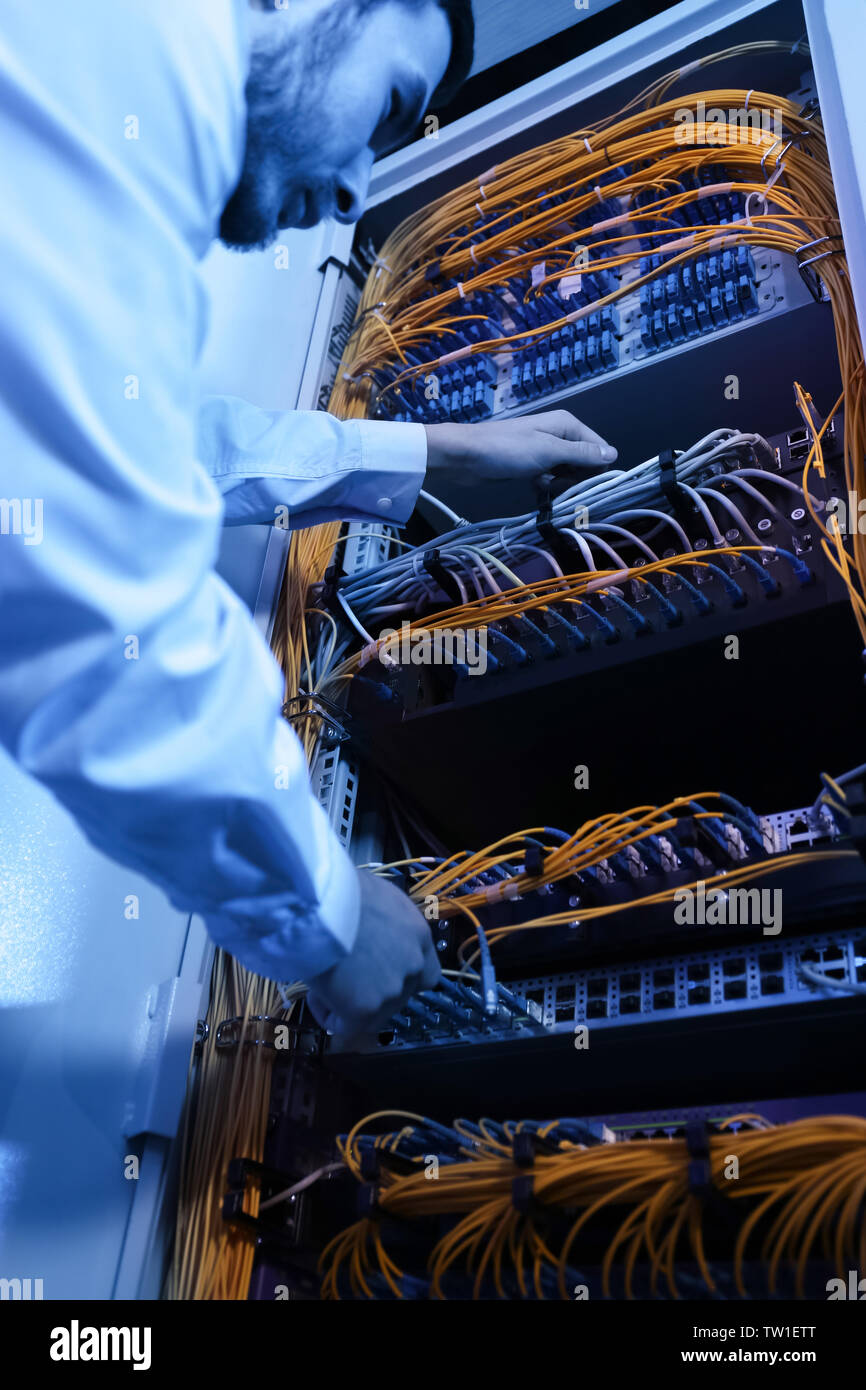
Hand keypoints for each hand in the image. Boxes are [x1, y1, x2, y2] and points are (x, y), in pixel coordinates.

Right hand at [305, 867, 440, 1040]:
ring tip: (323, 977)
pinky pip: (343, 1024)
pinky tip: (314, 991)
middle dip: (373, 989)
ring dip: (348, 1000)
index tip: (376, 971)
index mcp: (419, 935)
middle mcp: (414, 965)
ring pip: (371, 1012)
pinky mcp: (365, 1009)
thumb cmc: (339, 890)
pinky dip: (326, 1011)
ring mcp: (393, 990)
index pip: (427, 973)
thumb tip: (372, 938)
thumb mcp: (377, 898)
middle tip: (344, 974)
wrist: (319, 902)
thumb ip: (386, 925)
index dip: (401, 976)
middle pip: (399, 995)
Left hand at [424, 409, 616, 485]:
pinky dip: (546, 487)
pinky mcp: (531, 466)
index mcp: (567, 425)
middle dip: (577, 479)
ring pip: (567, 474)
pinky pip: (550, 480)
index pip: (598, 449)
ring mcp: (544, 451)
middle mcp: (559, 435)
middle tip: (560, 487)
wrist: (465, 456)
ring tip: (545, 487)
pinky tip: (536, 490)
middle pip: (584, 463)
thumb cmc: (507, 450)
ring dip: (561, 486)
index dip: (596, 470)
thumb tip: (614, 454)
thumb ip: (581, 454)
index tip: (586, 487)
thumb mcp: (549, 451)